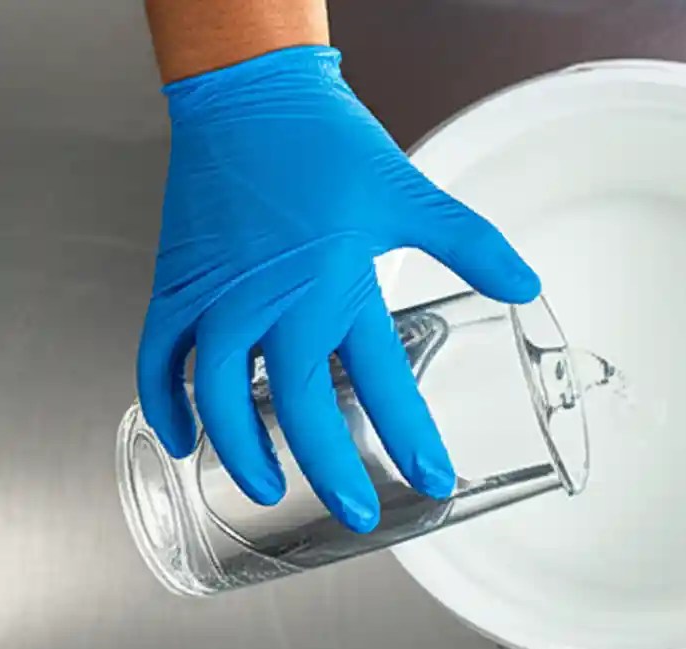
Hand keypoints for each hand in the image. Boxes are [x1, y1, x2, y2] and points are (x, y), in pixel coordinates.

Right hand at [137, 45, 539, 532]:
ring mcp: (217, 295)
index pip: (379, 380)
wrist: (249, 97)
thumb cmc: (328, 145)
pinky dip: (166, 401)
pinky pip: (157, 357)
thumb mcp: (412, 195)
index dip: (408, 435)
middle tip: (359, 513)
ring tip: (267, 489)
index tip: (433, 479)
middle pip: (298, 404)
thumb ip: (473, 245)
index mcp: (336, 283)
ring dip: (244, 448)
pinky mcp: (176, 284)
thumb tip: (529, 285)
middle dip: (331, 467)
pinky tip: (185, 439)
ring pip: (220, 392)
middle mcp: (273, 298)